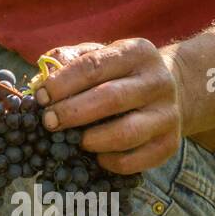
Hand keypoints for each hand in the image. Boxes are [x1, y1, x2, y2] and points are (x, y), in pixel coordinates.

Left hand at [36, 38, 185, 173]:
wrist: (173, 91)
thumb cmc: (121, 74)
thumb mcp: (101, 56)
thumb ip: (72, 61)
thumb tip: (42, 77)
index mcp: (138, 52)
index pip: (94, 66)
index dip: (62, 83)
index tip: (41, 97)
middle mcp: (158, 81)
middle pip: (110, 98)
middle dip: (72, 113)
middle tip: (49, 122)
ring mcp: (168, 114)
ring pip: (126, 133)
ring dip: (92, 140)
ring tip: (74, 141)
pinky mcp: (170, 144)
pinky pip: (134, 161)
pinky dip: (109, 162)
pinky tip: (97, 157)